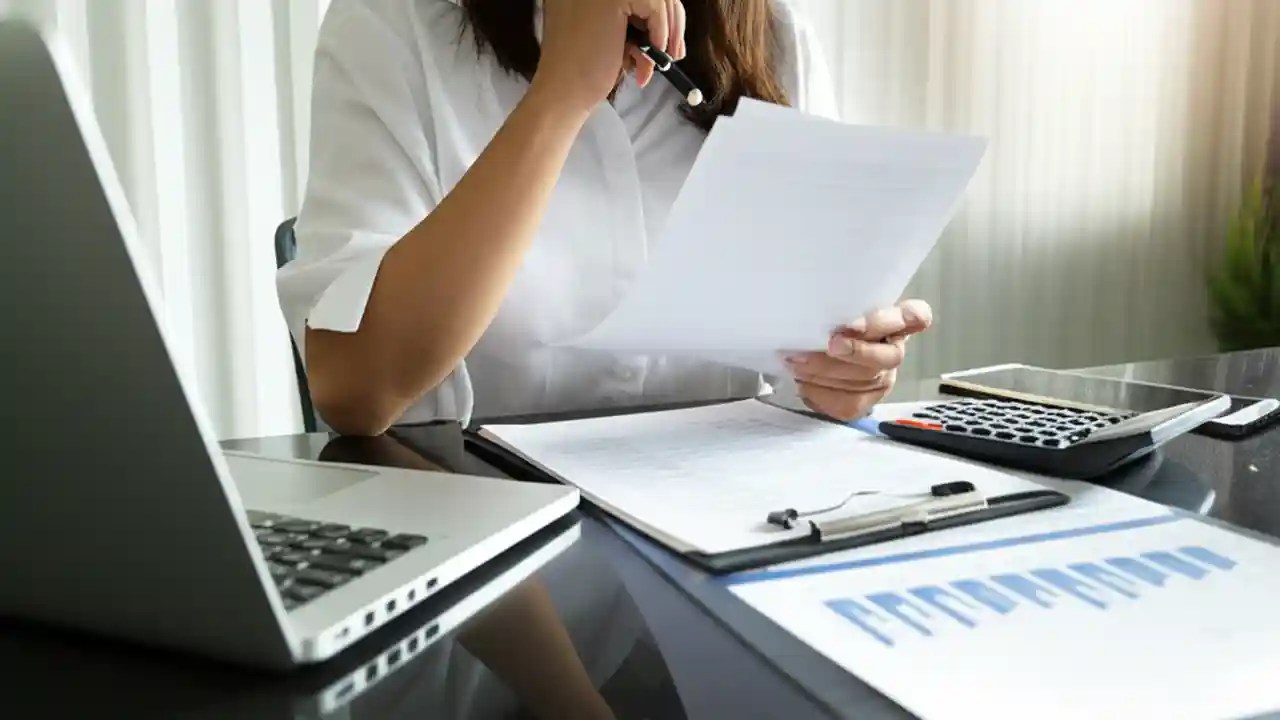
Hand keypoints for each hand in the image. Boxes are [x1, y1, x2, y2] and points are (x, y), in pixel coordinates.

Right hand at [534, 0, 685, 111]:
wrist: (564, 90)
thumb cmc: (584, 70)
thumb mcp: (614, 35)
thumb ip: (635, 20)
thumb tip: (674, 21)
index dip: (659, 13)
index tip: (666, 42)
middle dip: (671, 21)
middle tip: (675, 53)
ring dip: (670, 29)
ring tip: (663, 59)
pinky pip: (655, 4)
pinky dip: (662, 30)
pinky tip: (651, 52)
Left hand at [785, 299, 933, 421]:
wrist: (819, 355)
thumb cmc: (831, 323)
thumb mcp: (837, 307)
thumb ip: (839, 304)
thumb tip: (811, 301)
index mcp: (897, 320)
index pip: (916, 316)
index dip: (890, 322)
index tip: (855, 324)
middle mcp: (894, 350)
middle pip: (888, 356)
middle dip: (856, 352)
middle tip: (829, 345)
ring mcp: (883, 379)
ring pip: (864, 381)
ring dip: (827, 372)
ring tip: (798, 361)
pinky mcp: (865, 402)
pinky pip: (848, 403)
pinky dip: (821, 392)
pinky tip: (804, 382)